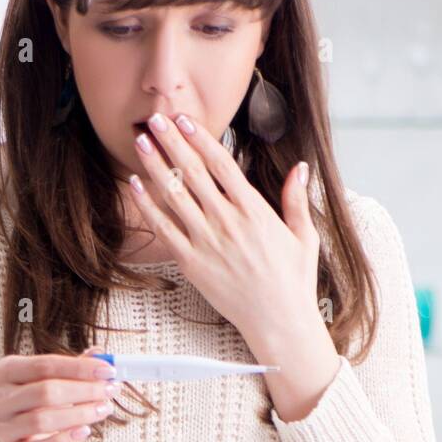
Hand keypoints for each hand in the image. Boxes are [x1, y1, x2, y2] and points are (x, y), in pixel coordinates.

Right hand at [0, 349, 132, 441]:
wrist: (23, 439)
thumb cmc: (41, 403)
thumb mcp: (53, 380)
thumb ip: (74, 368)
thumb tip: (101, 355)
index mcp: (6, 371)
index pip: (44, 365)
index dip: (78, 368)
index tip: (108, 370)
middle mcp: (0, 398)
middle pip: (44, 392)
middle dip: (83, 390)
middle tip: (110, 390)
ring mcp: (4, 427)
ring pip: (42, 420)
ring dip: (79, 414)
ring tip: (104, 409)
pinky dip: (65, 440)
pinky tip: (85, 431)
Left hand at [125, 113, 325, 361]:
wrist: (279, 323)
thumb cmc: (293, 282)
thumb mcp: (304, 237)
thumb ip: (297, 200)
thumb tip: (300, 167)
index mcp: (255, 211)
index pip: (221, 164)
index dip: (200, 138)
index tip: (185, 119)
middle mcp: (228, 222)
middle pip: (192, 172)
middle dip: (171, 142)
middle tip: (153, 118)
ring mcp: (208, 243)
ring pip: (175, 195)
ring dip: (155, 166)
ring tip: (141, 142)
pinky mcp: (193, 264)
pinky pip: (165, 229)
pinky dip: (149, 205)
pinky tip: (137, 185)